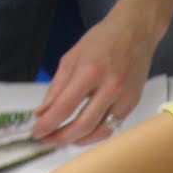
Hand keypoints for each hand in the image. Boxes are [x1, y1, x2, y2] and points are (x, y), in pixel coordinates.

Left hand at [31, 5, 159, 147]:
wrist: (136, 31)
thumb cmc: (101, 40)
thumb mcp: (71, 57)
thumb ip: (57, 86)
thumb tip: (42, 112)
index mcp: (90, 71)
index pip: (64, 107)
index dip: (48, 124)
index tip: (36, 132)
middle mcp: (110, 87)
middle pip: (83, 125)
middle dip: (61, 138)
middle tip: (47, 141)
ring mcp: (125, 97)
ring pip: (100, 131)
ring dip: (79, 141)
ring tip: (63, 140)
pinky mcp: (133, 103)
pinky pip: (113, 127)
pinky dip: (95, 134)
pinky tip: (83, 134)